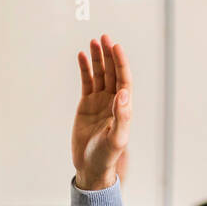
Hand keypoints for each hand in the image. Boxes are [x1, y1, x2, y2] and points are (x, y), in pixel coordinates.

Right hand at [72, 34, 131, 189]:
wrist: (91, 167)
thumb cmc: (106, 157)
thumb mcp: (116, 139)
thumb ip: (122, 116)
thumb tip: (124, 93)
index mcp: (123, 107)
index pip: (124, 79)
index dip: (120, 63)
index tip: (115, 46)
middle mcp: (113, 101)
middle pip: (113, 72)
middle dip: (109, 55)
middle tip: (104, 37)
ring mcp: (100, 102)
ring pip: (100, 75)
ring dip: (98, 58)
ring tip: (93, 42)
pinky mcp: (86, 105)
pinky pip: (87, 82)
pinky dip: (85, 69)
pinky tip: (82, 56)